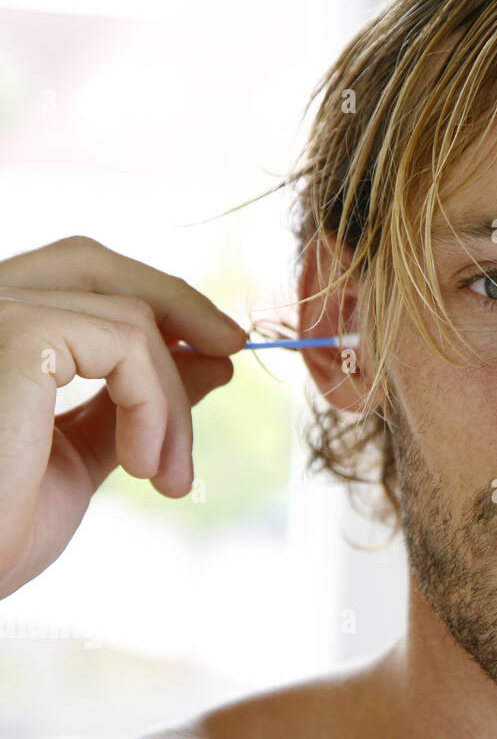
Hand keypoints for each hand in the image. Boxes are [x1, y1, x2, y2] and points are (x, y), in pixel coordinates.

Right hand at [0, 236, 245, 599]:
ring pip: (125, 318)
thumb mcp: (81, 454)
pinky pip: (125, 345)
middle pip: (90, 263)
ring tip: (167, 475)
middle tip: (232, 351)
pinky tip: (143, 465)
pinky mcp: (15, 336)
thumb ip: (135, 401)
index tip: (219, 343)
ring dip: (169, 402)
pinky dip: (155, 404)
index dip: (151, 295)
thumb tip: (211, 359)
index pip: (72, 273)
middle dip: (176, 304)